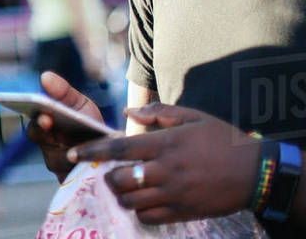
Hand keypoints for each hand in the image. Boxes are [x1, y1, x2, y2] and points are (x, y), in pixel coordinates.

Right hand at [24, 71, 103, 181]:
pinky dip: (81, 167)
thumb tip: (44, 76)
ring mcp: (58, 165)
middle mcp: (47, 147)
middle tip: (53, 124)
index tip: (45, 117)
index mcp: (46, 127)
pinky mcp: (70, 181)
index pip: (34, 126)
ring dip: (68, 152)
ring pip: (56, 160)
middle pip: (42, 144)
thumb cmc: (91, 126)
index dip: (37, 122)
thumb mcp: (80, 105)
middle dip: (48, 135)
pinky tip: (93, 161)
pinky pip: (71, 176)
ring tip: (83, 147)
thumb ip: (63, 92)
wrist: (113, 153)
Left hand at [69, 103, 259, 224]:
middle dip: (107, 176)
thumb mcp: (192, 116)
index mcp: (165, 144)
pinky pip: (149, 217)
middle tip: (108, 171)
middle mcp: (166, 170)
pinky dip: (139, 211)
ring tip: (124, 186)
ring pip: (131, 201)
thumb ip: (157, 113)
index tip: (73, 153)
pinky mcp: (184, 212)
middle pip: (119, 179)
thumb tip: (128, 113)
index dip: (91, 151)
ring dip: (121, 194)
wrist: (256, 172)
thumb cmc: (222, 139)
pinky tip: (143, 201)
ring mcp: (174, 194)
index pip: (118, 149)